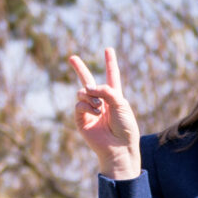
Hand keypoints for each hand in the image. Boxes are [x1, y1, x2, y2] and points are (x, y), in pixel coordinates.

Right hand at [67, 47, 141, 179]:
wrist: (119, 147)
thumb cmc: (125, 127)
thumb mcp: (120, 103)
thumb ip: (105, 90)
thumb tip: (86, 88)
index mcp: (114, 97)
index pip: (112, 76)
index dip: (110, 62)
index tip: (108, 49)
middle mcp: (101, 102)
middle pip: (89, 81)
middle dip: (79, 69)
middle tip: (72, 57)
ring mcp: (90, 111)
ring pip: (82, 92)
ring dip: (90, 97)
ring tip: (99, 107)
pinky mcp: (81, 120)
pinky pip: (79, 105)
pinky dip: (87, 106)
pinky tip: (96, 114)